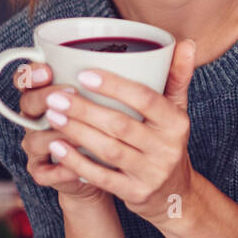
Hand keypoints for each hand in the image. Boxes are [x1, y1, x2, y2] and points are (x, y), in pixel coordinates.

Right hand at [15, 62, 105, 203]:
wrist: (100, 168)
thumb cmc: (103, 126)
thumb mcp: (104, 101)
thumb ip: (104, 83)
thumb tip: (127, 60)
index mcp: (46, 97)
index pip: (26, 80)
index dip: (31, 74)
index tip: (48, 70)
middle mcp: (36, 120)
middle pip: (28, 104)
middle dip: (45, 98)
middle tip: (68, 94)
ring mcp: (37, 147)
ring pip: (34, 139)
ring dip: (55, 135)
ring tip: (78, 133)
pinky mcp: (43, 172)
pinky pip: (43, 172)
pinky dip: (60, 169)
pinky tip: (76, 168)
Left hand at [32, 40, 199, 224]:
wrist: (174, 194)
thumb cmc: (168, 143)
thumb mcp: (177, 112)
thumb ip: (178, 77)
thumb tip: (186, 43)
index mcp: (176, 123)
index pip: (146, 99)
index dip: (115, 86)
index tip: (84, 75)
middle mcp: (167, 148)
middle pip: (121, 125)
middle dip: (84, 109)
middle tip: (56, 96)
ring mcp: (151, 173)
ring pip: (108, 149)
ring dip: (77, 132)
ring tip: (51, 116)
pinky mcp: (134, 193)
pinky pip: (102, 177)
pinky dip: (77, 162)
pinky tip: (57, 147)